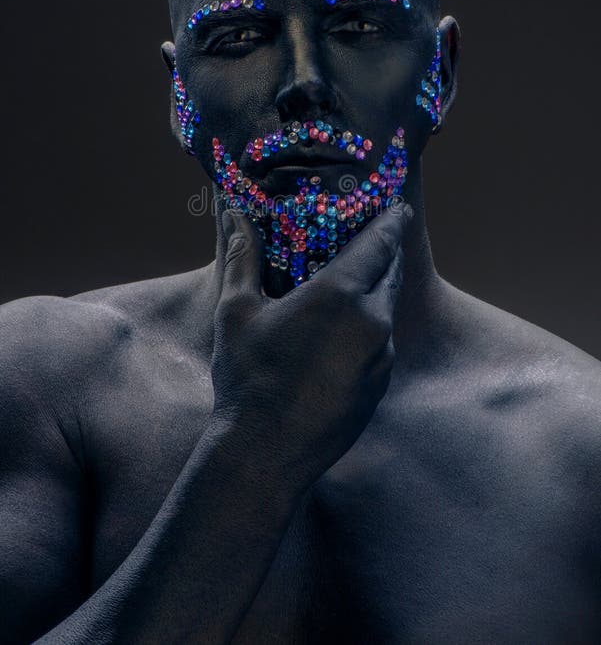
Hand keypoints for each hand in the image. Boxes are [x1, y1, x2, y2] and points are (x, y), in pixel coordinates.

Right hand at [211, 203, 412, 485]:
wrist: (266, 453)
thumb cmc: (247, 377)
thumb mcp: (236, 311)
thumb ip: (242, 258)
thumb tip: (234, 215)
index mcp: (340, 294)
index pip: (379, 244)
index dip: (390, 222)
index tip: (398, 208)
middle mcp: (371, 321)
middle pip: (389, 274)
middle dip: (385, 254)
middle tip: (378, 238)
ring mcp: (381, 357)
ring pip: (386, 311)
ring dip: (376, 293)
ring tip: (356, 286)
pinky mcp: (379, 386)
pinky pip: (381, 344)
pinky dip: (370, 328)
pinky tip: (345, 335)